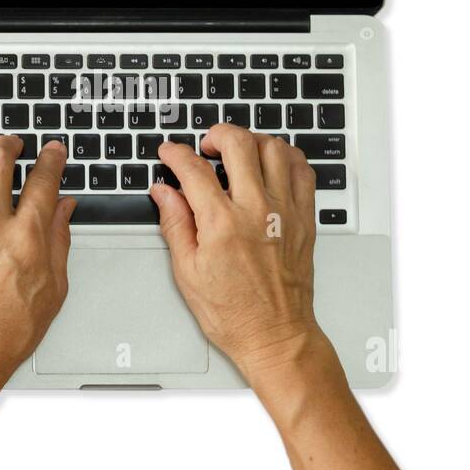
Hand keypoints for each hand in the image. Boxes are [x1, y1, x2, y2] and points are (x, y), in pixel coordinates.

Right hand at [150, 123, 321, 379]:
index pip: (194, 169)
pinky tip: (271, 165)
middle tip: (206, 146)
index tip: (170, 153)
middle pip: (239, 143)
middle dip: (216, 134)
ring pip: (274, 148)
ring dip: (252, 141)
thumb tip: (164, 192)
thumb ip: (175, 223)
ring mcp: (286, 212)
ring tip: (238, 152)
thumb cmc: (233, 313)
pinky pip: (302, 170)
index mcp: (222, 224)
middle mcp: (257, 210)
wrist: (275, 335)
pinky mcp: (305, 218)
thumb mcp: (187, 272)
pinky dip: (285, 157)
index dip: (176, 154)